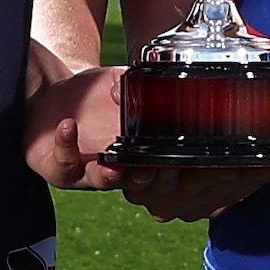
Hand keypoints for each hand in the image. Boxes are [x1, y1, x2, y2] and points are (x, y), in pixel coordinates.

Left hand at [21, 67, 269, 220]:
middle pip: (148, 186)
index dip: (199, 180)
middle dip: (159, 178)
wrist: (50, 96)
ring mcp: (91, 175)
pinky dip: (68, 146)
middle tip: (167, 167)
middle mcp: (123, 173)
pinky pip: (65, 163)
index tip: (219, 171)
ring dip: (116, 174)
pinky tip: (70, 127)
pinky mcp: (60, 169)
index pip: (181, 178)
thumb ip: (159, 93)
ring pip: (108, 182)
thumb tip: (200, 83)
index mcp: (149, 160)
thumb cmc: (96, 97)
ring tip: (117, 163)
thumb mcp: (134, 88)